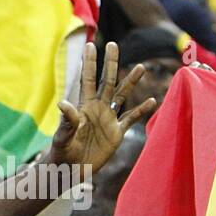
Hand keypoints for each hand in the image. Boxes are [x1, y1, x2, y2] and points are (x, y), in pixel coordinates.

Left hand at [48, 42, 154, 173]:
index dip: (89, 63)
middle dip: (110, 64)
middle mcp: (97, 109)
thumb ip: (67, 121)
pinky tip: (152, 100)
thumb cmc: (62, 153)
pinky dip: (142, 110)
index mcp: (83, 107)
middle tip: (113, 44)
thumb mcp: (63, 137)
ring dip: (131, 82)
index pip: (87, 80)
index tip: (91, 45)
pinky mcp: (116, 133)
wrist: (71, 170)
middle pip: (107, 82)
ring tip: (141, 67)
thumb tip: (63, 104)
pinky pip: (131, 118)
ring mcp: (108, 119)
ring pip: (122, 96)